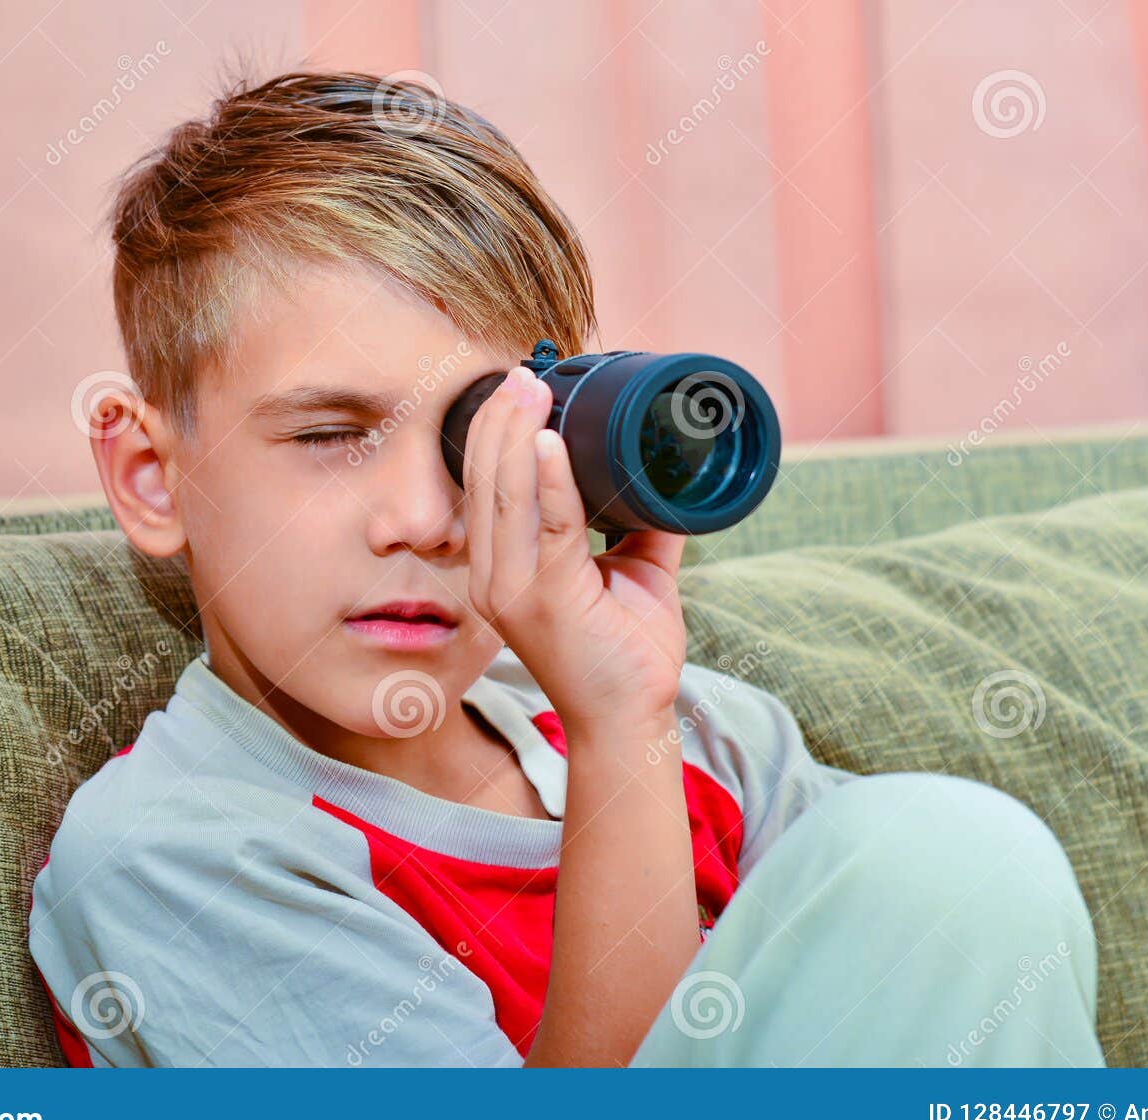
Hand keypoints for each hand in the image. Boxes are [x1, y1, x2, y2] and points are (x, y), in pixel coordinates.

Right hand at [462, 366, 685, 726]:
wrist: (632, 719)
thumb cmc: (625, 652)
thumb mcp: (634, 570)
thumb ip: (637, 520)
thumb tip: (662, 471)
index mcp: (503, 569)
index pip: (486, 487)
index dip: (497, 433)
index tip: (519, 386)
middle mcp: (494, 579)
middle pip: (485, 482)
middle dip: (503, 420)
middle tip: (524, 371)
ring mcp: (513, 593)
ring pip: (506, 496)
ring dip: (519, 435)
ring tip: (532, 389)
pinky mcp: (545, 603)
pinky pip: (545, 528)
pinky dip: (547, 481)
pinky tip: (550, 442)